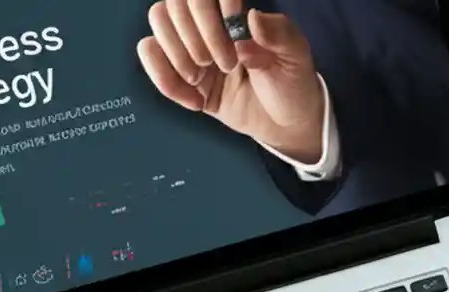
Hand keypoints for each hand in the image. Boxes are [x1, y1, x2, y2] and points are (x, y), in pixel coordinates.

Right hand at [138, 0, 325, 163]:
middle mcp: (208, 21)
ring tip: (202, 78)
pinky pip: (152, 59)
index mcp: (235, 9)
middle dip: (197, 36)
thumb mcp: (296, 56)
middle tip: (226, 64)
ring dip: (177, 54)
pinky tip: (196, 101)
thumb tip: (251, 18)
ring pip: (158, 22)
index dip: (210, 7)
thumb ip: (280, 35)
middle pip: (175, 3)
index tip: (236, 29)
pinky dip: (167, 80)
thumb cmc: (291, 81)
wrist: (284, 121)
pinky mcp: (178, 72)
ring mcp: (190, 45)